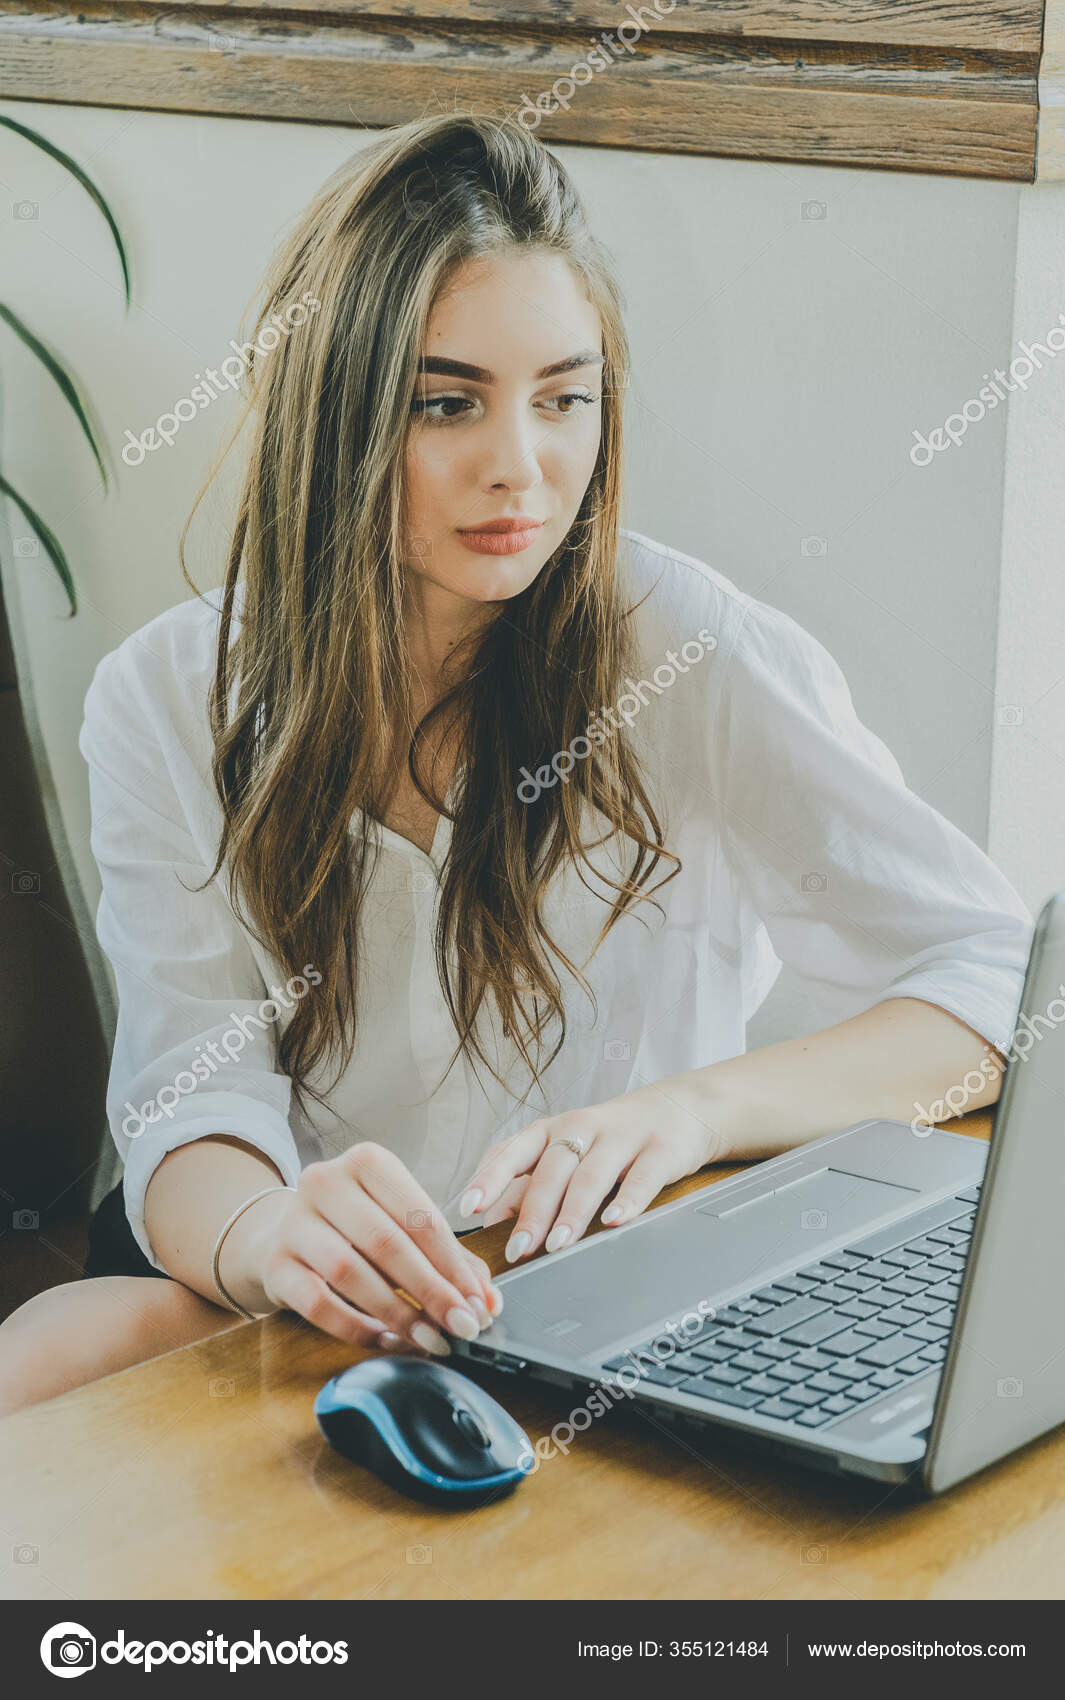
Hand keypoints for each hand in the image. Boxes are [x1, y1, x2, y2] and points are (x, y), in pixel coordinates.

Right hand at [250, 1144, 503, 1355]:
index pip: (421, 1216)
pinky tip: (389, 1340)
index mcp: (368, 1162)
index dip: (455, 1265)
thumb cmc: (356, 1227)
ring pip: (350, 1273)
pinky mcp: (275, 1264)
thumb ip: (446, 1258)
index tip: (479, 1303)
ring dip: (399, 1314)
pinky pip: (319, 1304)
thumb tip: (487, 1300)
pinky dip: (358, 1328)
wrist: (282, 1232)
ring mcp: (294, 1222)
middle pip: (388, 1243)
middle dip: (433, 1292)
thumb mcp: (400, 1224)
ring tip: (432, 1339)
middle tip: (464, 1327)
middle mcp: (326, 1182)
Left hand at [457, 1075, 723, 1261]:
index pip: (512, 1151)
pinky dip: (628, 1200)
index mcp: (551, 1130)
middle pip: (551, 1170)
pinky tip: (615, 1221)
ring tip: (557, 1245)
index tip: (468, 1208)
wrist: (681, 1107)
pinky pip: (642, 1176)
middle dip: (532, 1212)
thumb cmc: (612, 1139)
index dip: (489, 1179)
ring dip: (572, 1212)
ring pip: (591, 1175)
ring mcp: (622, 1137)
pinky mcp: (661, 1149)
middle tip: (518, 1249)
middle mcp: (581, 1128)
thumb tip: (492, 1223)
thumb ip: (532, 1185)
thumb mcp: (568, 1154)